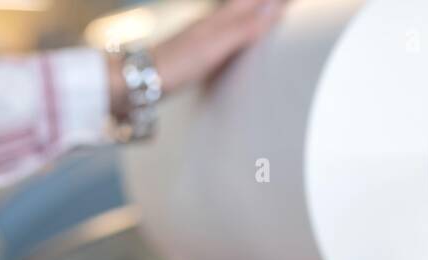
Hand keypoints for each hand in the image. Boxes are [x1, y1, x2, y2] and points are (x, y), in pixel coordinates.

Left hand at [108, 0, 283, 113]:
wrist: (135, 83)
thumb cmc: (173, 65)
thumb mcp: (215, 45)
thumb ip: (244, 26)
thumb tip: (273, 5)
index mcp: (218, 20)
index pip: (252, 5)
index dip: (273, 5)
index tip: (292, 4)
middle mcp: (209, 25)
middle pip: (243, 9)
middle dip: (262, 8)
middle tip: (282, 9)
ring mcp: (200, 39)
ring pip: (232, 22)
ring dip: (250, 17)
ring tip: (266, 16)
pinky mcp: (192, 55)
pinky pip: (222, 38)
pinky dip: (236, 34)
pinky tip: (232, 44)